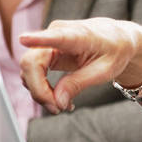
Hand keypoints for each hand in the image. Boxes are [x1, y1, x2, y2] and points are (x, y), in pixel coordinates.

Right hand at [19, 18, 141, 113]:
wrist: (117, 38)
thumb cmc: (114, 50)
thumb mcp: (105, 71)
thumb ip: (79, 84)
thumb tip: (58, 102)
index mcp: (78, 35)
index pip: (56, 37)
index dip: (37, 39)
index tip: (24, 39)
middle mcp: (57, 33)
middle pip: (31, 62)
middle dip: (39, 90)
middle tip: (57, 109)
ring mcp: (48, 41)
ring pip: (29, 70)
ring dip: (41, 92)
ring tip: (63, 104)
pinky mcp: (44, 50)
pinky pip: (33, 72)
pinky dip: (42, 88)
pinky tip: (59, 96)